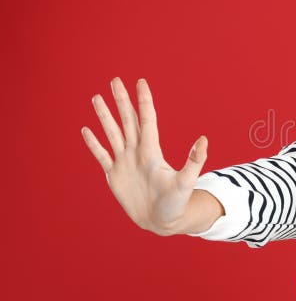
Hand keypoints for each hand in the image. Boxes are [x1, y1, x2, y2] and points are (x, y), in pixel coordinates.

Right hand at [80, 77, 208, 234]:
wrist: (163, 220)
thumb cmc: (177, 202)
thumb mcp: (186, 181)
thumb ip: (195, 161)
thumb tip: (204, 140)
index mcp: (152, 151)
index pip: (147, 119)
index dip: (143, 101)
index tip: (141, 82)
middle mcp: (137, 152)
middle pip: (127, 121)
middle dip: (121, 101)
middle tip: (115, 80)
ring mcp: (125, 163)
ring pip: (112, 133)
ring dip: (105, 116)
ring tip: (97, 97)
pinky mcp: (114, 176)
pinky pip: (102, 155)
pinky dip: (94, 144)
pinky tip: (86, 130)